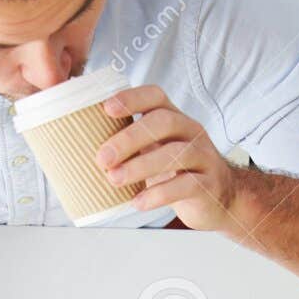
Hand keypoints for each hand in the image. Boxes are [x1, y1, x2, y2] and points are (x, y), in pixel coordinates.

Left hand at [97, 86, 240, 231]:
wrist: (218, 198)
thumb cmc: (177, 172)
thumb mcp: (156, 151)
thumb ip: (131, 145)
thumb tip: (80, 147)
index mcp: (174, 118)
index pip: (155, 96)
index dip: (132, 98)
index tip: (106, 109)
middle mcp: (191, 131)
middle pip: (163, 122)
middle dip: (129, 138)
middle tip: (102, 158)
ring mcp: (203, 157)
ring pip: (175, 153)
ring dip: (139, 167)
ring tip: (114, 180)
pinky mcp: (208, 184)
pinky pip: (185, 185)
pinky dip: (158, 194)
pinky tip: (138, 202)